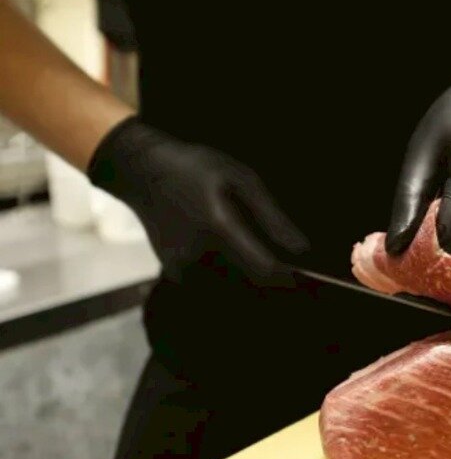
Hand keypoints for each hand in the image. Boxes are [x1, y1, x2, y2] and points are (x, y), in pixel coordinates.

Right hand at [88, 116, 308, 283]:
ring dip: (248, 280)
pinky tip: (230, 254)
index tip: (302, 274)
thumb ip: (273, 217)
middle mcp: (197, 256)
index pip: (263, 271)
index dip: (287, 278)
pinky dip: (228, 278)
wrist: (141, 173)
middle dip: (269, 278)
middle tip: (277, 259)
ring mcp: (183, 269)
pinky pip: (213, 287)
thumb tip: (302, 250)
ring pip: (232, 290)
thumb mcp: (241, 179)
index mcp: (217, 229)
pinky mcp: (176, 275)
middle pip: (250, 285)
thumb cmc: (196, 169)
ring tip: (252, 252)